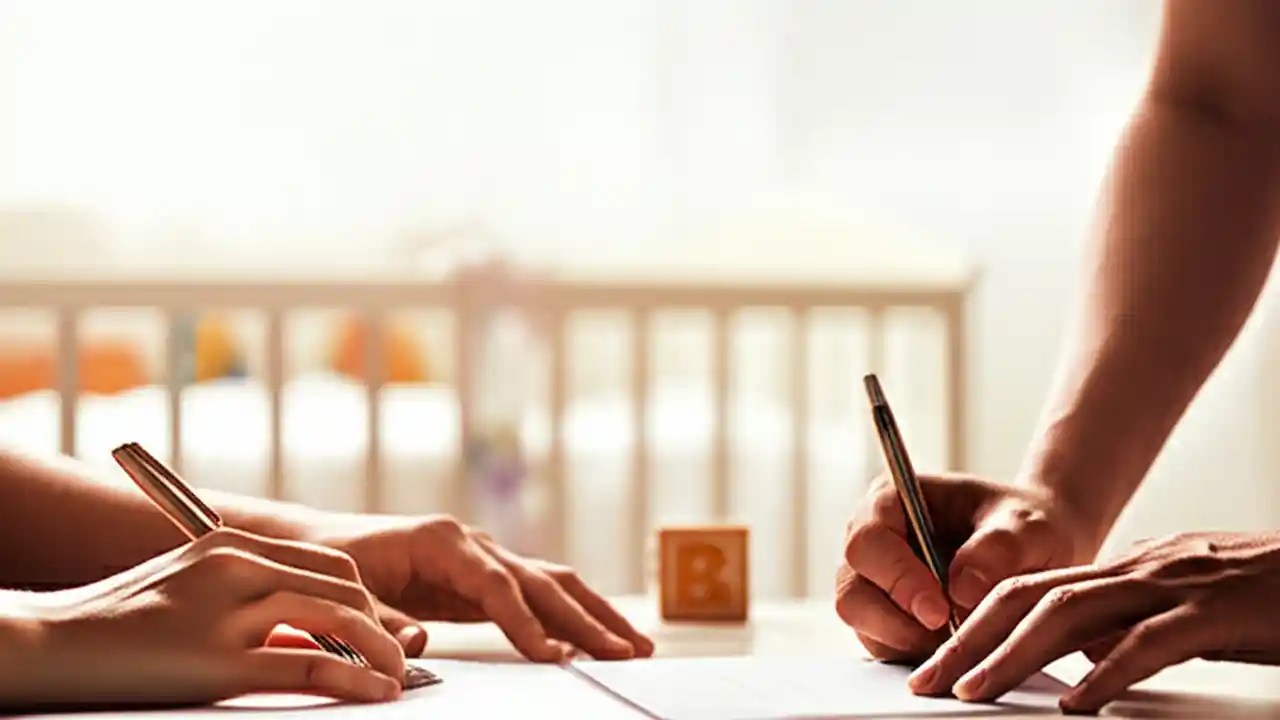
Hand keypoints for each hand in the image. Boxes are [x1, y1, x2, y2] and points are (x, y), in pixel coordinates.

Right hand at [8, 528, 404, 708]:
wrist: (49, 639)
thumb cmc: (116, 623)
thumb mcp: (191, 593)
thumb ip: (247, 603)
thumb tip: (305, 635)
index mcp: (231, 544)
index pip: (327, 567)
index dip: (366, 603)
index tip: (382, 631)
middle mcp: (236, 566)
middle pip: (342, 589)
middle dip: (380, 626)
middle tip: (399, 657)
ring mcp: (228, 610)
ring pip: (337, 621)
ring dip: (379, 652)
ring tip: (396, 679)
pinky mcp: (218, 659)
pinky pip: (309, 665)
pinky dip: (354, 679)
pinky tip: (375, 692)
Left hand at [308, 514, 653, 661]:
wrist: (317, 541)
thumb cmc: (330, 561)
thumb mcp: (347, 593)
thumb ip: (381, 621)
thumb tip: (419, 648)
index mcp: (441, 540)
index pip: (496, 585)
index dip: (526, 622)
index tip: (554, 656)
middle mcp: (472, 542)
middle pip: (540, 581)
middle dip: (587, 618)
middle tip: (626, 652)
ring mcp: (483, 557)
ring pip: (552, 584)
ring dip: (594, 615)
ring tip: (635, 645)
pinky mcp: (484, 578)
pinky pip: (536, 599)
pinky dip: (568, 620)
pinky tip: (594, 640)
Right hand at [836, 473, 1092, 661]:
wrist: (1035, 550)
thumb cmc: (1024, 526)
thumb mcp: (1026, 526)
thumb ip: (998, 548)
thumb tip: (961, 591)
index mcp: (891, 502)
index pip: (868, 542)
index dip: (897, 579)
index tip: (939, 611)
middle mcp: (872, 543)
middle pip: (852, 592)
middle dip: (897, 623)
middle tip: (948, 636)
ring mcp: (874, 583)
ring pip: (864, 625)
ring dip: (910, 642)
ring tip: (961, 638)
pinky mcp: (885, 619)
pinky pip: (884, 647)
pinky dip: (917, 656)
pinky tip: (956, 646)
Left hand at [908, 531, 1279, 713]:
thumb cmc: (1263, 595)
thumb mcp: (1180, 608)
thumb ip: (1127, 624)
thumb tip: (1081, 658)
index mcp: (1122, 570)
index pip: (1027, 592)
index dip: (973, 625)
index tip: (938, 664)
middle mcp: (1135, 570)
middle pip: (1029, 600)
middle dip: (970, 642)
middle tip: (928, 683)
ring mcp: (1172, 587)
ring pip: (1071, 615)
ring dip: (1013, 656)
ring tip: (974, 693)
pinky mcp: (1216, 613)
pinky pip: (1149, 642)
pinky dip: (1107, 673)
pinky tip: (1076, 703)